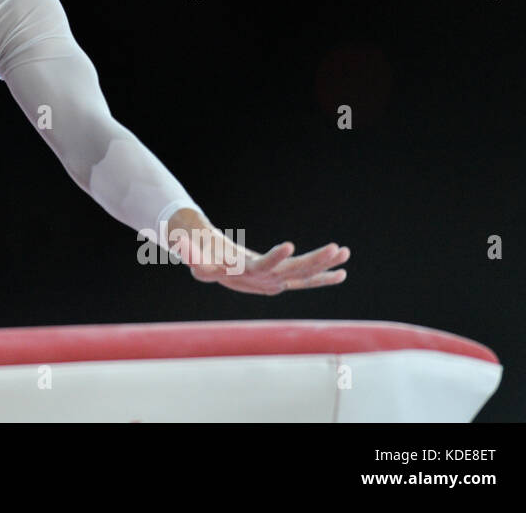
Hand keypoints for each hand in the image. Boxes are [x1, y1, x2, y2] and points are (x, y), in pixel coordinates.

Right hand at [170, 228, 349, 294]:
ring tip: (345, 251)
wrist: (211, 266)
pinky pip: (304, 280)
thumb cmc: (201, 255)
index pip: (262, 267)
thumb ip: (188, 252)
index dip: (276, 258)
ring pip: (303, 275)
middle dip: (315, 261)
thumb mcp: (192, 253)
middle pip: (292, 273)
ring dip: (325, 265)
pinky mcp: (281, 279)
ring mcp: (274, 282)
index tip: (290, 245)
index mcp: (244, 274)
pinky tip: (342, 273)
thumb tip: (180, 242)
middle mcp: (263, 281)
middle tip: (335, 248)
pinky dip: (323, 277)